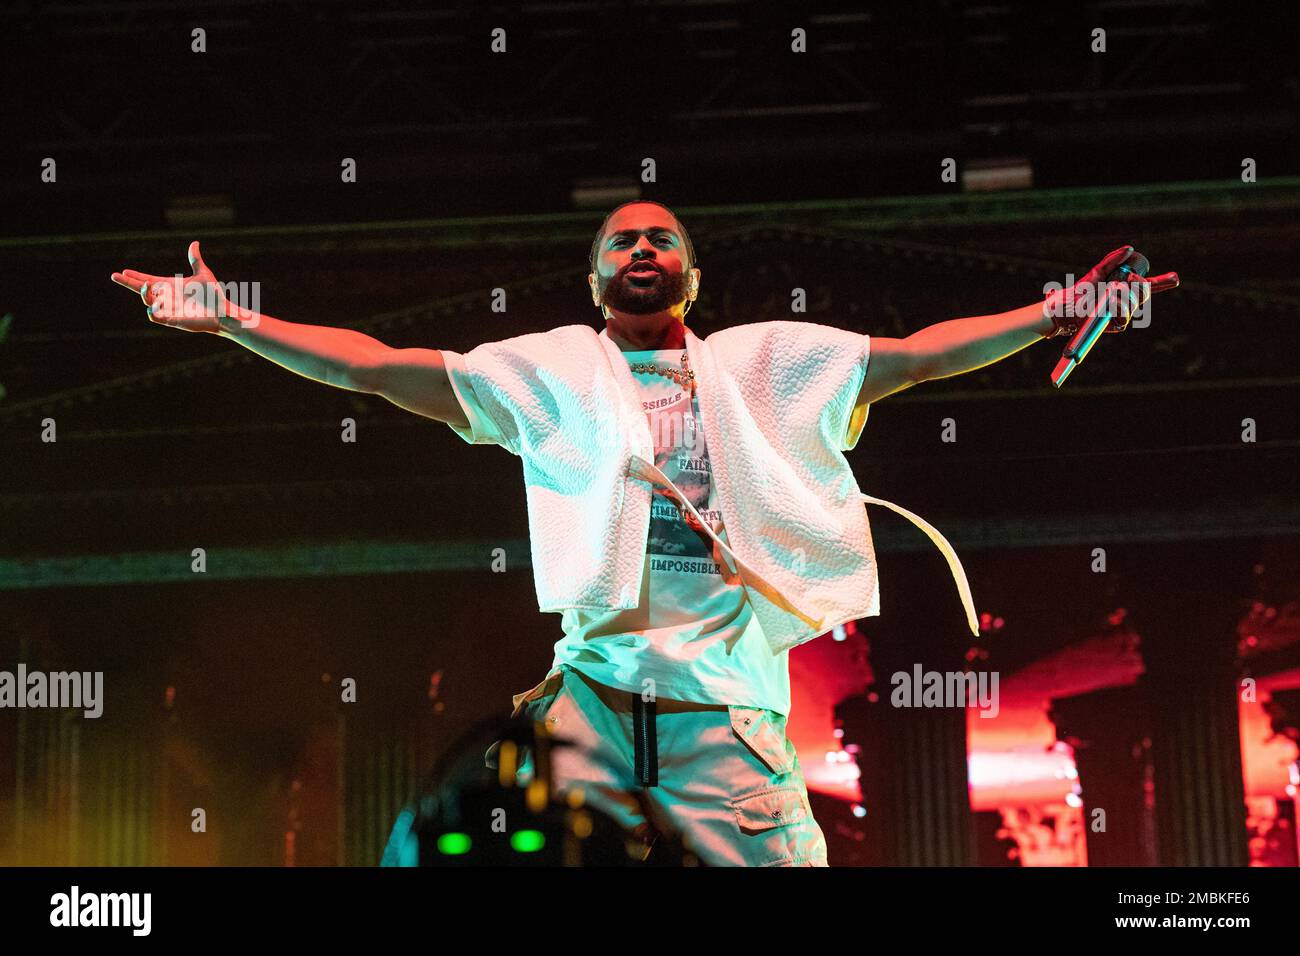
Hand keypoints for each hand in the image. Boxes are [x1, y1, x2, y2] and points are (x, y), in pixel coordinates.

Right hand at [111, 240, 228, 333]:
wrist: (223, 312)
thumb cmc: (214, 295)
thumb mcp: (203, 274)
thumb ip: (195, 260)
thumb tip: (194, 243)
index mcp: (171, 286)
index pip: (149, 280)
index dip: (136, 276)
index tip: (124, 271)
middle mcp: (167, 298)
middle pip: (143, 290)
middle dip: (129, 283)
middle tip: (114, 276)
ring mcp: (169, 309)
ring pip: (148, 302)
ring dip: (145, 294)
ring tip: (146, 285)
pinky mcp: (174, 320)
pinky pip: (157, 317)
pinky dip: (152, 312)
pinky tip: (151, 306)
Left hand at [1044, 245, 1179, 336]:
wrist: (1065, 308)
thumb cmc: (1079, 291)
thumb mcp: (1097, 272)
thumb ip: (1112, 260)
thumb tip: (1129, 249)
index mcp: (1124, 289)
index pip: (1147, 286)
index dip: (1163, 282)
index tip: (1175, 277)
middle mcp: (1126, 302)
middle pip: (1145, 292)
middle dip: (1139, 283)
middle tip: (1128, 278)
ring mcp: (1122, 315)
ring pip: (1136, 303)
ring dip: (1124, 294)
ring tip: (1109, 292)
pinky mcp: (1116, 325)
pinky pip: (1125, 315)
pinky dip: (1118, 306)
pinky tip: (1110, 302)